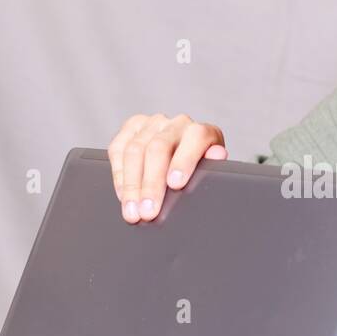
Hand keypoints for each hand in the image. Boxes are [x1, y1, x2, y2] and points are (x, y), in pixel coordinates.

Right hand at [107, 113, 227, 222]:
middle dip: (151, 183)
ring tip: (132, 211)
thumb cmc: (199, 167)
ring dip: (131, 185)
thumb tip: (218, 155)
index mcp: (200, 132)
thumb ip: (213, 164)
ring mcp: (152, 124)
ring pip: (135, 150)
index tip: (176, 184)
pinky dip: (118, 174)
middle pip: (158, 148)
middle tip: (148, 211)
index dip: (184, 161)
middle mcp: (176, 123)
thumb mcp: (211, 170)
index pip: (194, 139)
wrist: (184, 154)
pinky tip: (122, 195)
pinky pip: (118, 148)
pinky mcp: (132, 127)